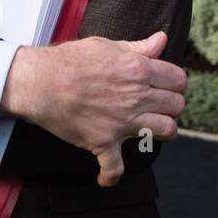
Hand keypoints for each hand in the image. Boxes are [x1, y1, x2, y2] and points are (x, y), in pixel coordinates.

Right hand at [2, 31, 186, 186]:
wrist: (39, 81)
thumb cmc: (70, 60)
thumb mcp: (106, 45)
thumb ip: (138, 48)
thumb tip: (161, 40)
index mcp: (138, 70)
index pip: (178, 80)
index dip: (176, 82)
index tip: (167, 85)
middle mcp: (135, 97)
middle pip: (176, 105)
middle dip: (172, 104)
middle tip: (159, 104)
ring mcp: (121, 122)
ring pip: (165, 131)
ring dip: (162, 132)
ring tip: (151, 129)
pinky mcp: (102, 142)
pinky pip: (114, 167)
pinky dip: (110, 175)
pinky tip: (105, 177)